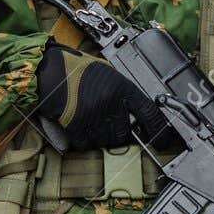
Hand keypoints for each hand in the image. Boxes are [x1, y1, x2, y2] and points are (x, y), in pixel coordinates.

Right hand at [34, 42, 171, 149]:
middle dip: (122, 133)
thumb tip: (136, 111)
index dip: (160, 130)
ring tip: (93, 121)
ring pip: (108, 141)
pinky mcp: (77, 128)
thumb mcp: (108, 73)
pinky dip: (86, 140)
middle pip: (126, 133)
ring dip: (103, 137)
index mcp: (122, 88)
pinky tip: (82, 127)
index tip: (163, 141)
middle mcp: (111, 104)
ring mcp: (94, 118)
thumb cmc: (78, 69)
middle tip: (111, 124)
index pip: (149, 113)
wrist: (50, 71)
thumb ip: (123, 91)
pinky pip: (88, 145)